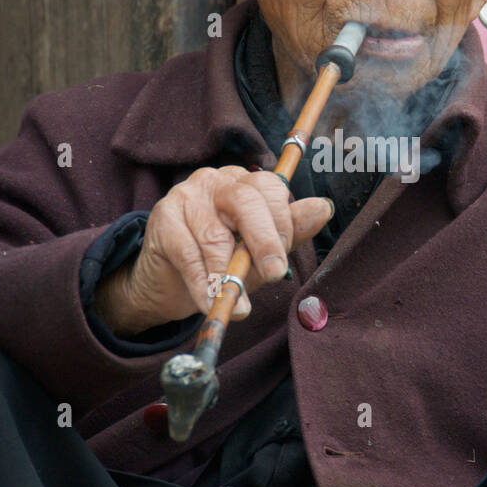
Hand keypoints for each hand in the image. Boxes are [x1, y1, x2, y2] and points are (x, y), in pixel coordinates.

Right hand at [91, 166, 333, 336]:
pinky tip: (212, 302)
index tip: (282, 262)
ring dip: (229, 275)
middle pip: (244, 200)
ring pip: (214, 234)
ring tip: (238, 304)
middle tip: (273, 275)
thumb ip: (289, 233)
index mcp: (245, 182)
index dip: (281, 223)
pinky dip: (202, 283)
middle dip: (264, 241)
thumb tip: (323, 208)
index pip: (269, 187)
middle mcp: (216, 181)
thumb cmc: (221, 264)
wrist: (169, 285)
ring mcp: (186, 195)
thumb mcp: (259, 254)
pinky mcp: (162, 218)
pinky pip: (187, 253)